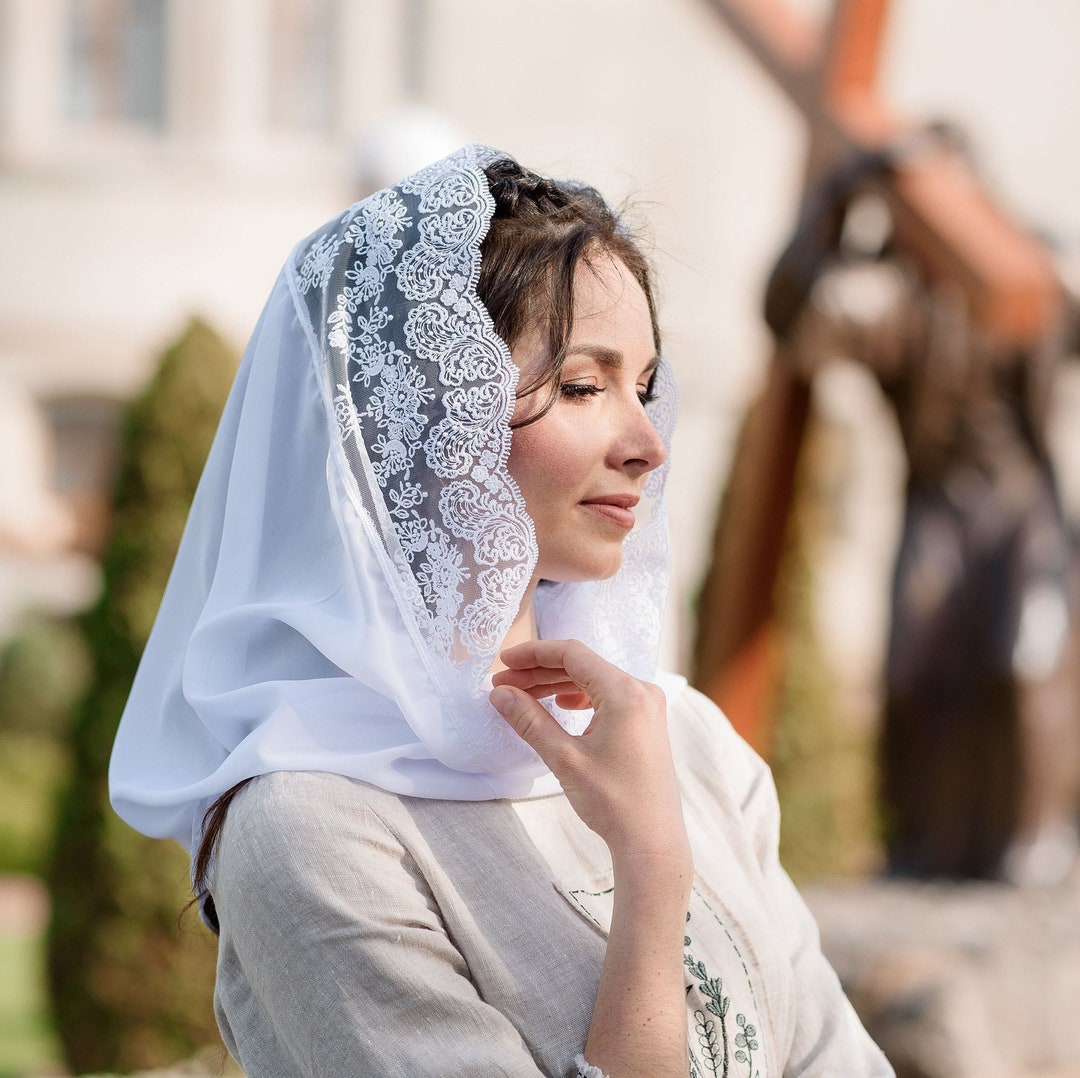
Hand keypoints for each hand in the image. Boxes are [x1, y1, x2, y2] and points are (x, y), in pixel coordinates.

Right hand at [490, 639, 689, 866]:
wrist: (651, 841)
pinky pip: (607, 697)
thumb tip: (500, 695)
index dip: (534, 654)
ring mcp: (646, 706)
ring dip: (557, 686)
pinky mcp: (645, 722)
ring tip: (522, 697)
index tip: (503, 661)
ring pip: (593, 681)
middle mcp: (640, 691)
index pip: (573, 654)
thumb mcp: (565, 758)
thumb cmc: (613, 802)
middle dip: (540, 673)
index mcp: (625, 692)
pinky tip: (559, 706)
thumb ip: (530, 720)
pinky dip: (579, 698)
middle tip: (503, 686)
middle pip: (581, 666)